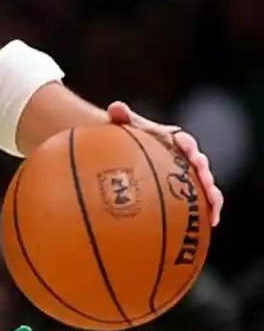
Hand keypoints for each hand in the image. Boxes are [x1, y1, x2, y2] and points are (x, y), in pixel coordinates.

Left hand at [108, 101, 223, 226]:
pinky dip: (209, 210)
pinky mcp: (190, 191)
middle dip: (205, 173)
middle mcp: (188, 157)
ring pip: (207, 185)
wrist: (132, 150)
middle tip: (205, 181)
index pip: (185, 142)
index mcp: (175, 140)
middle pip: (200, 165)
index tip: (190, 155)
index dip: (189, 148)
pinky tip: (212, 223)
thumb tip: (116, 107)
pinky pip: (203, 201)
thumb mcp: (125, 128)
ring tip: (214, 209)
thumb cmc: (130, 139)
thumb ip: (122, 117)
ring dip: (213, 195)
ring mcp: (190, 175)